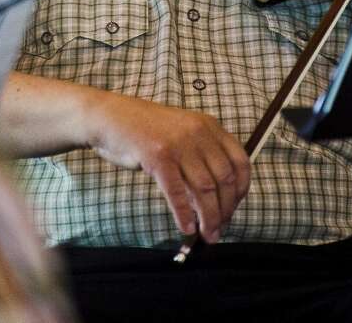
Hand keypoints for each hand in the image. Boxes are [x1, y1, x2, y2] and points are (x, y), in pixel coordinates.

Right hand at [85, 91, 250, 242]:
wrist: (109, 116)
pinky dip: (184, 214)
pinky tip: (186, 227)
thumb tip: (218, 196)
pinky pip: (177, 192)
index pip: (240, 161)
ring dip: (209, 217)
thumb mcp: (181, 132)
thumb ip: (201, 154)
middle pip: (225, 179)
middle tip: (219, 228)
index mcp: (208, 125)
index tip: (234, 207)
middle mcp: (198, 132)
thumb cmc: (144, 130)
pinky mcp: (158, 156)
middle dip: (226, 209)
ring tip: (208, 235)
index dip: (242, 189)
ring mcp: (178, 143)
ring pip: (204, 189)